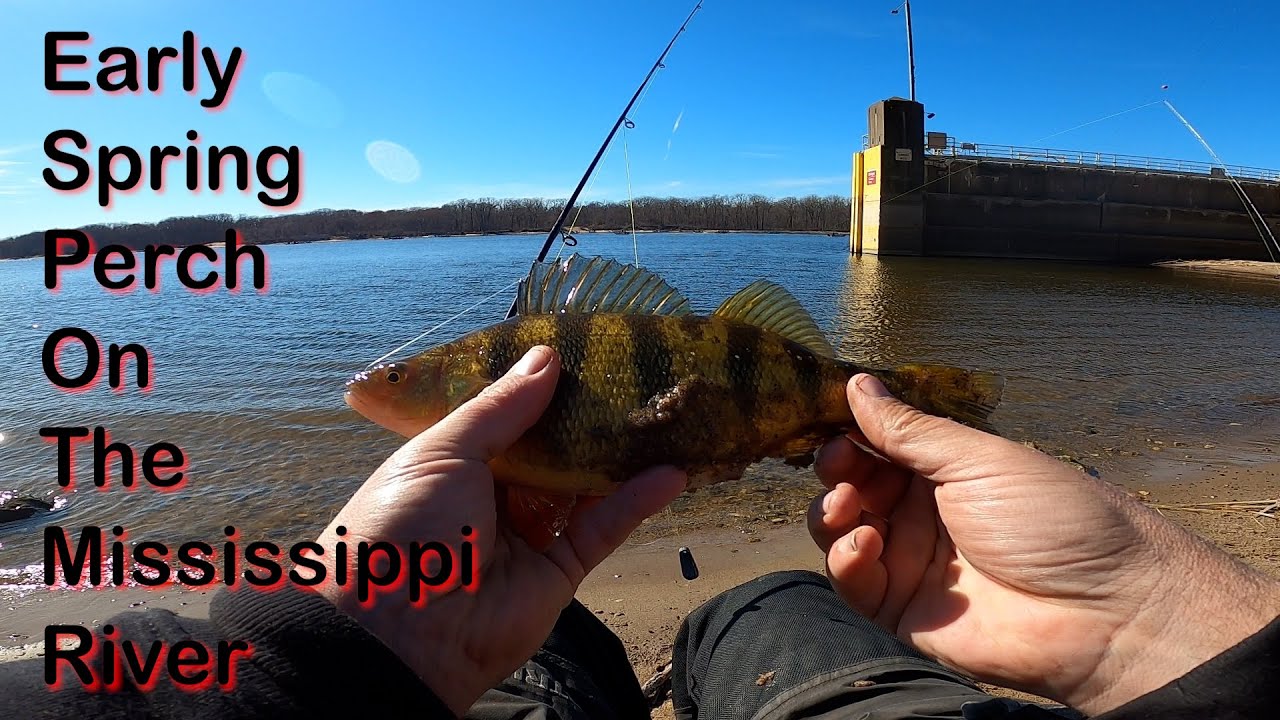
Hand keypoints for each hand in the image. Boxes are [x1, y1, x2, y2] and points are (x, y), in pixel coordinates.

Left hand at [311, 346, 686, 714]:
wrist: (400, 632)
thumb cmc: (406, 524)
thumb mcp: (443, 451)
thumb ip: (499, 407)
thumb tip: (548, 358)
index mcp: (457, 459)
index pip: (508, 413)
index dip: (541, 384)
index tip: (583, 348)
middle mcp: (497, 490)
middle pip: (554, 445)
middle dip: (590, 415)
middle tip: (637, 374)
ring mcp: (531, 529)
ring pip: (586, 482)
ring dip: (622, 452)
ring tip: (666, 413)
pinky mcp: (562, 568)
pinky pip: (605, 527)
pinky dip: (637, 500)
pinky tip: (672, 470)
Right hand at [809, 373, 1279, 714]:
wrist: (1105, 611)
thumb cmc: (1056, 520)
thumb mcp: (980, 460)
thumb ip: (910, 430)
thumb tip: (856, 383)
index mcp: (946, 469)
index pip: (879, 443)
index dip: (850, 431)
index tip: (827, 418)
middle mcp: (923, 512)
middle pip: (853, 485)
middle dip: (837, 469)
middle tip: (839, 461)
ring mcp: (911, 561)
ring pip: (841, 531)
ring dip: (832, 512)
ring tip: (849, 504)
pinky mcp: (903, 610)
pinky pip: (854, 582)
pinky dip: (845, 559)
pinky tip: (864, 543)